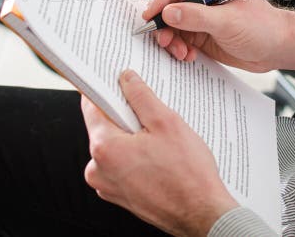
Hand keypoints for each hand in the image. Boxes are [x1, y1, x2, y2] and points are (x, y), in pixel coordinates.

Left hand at [82, 70, 238, 235]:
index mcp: (104, 148)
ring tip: (161, 138)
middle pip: (104, 126)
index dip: (105, 89)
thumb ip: (140, 96)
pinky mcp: (120, 195)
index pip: (91, 106)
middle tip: (151, 111)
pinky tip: (160, 155)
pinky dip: (136, 155)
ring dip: (133, 136)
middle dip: (125, 114)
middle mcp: (98, 169)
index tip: (117, 79)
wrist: (203, 215)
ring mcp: (108, 185)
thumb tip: (126, 78)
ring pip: (115, 146)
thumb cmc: (187, 174)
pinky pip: (122, 165)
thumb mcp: (166, 122)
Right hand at [143, 0, 291, 72]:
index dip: (162, 0)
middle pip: (169, 2)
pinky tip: (190, 55)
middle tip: (164, 42)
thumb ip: (197, 17)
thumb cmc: (262, 28)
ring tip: (181, 53)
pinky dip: (179, 46)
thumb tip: (168, 13)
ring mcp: (198, 6)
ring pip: (170, 21)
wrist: (276, 47)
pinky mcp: (197, 24)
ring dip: (171, 39)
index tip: (150, 17)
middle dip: (165, 24)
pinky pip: (177, 34)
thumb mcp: (229, 23)